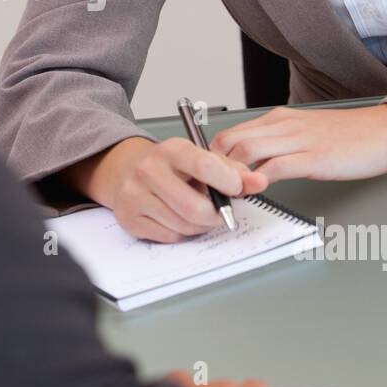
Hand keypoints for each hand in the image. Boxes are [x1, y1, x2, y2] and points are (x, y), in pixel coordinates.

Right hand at [101, 137, 268, 241]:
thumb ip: (233, 170)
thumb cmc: (170, 166)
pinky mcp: (128, 218)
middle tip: (221, 212)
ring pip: (184, 226)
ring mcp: (134, 195)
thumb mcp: (200, 158)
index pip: (205, 166)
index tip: (236, 188)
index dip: (229, 182)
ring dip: (200, 225)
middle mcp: (148, 170)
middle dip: (216, 215)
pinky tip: (177, 217)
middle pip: (195, 208)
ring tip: (198, 212)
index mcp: (171, 150)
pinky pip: (169, 236)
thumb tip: (258, 183)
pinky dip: (180, 232)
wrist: (128, 170)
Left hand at [210, 103, 386, 184]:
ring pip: (246, 151)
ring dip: (231, 176)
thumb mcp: (305, 134)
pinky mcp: (315, 157)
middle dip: (214, 169)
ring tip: (229, 195)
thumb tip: (252, 167)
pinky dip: (258, 182)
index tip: (211, 180)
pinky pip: (275, 167)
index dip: (214, 159)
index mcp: (278, 118)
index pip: (230, 134)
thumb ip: (278, 145)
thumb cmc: (350, 136)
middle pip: (229, 141)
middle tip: (213, 192)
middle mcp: (283, 124)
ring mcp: (298, 139)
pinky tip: (254, 193)